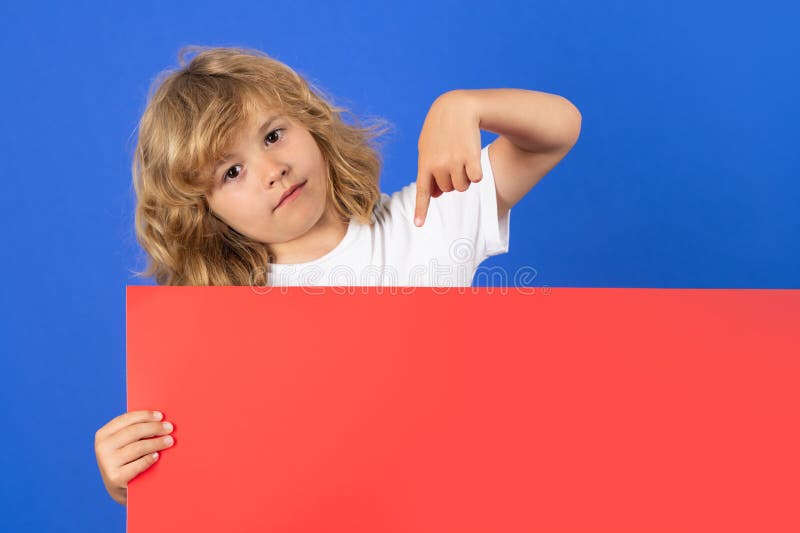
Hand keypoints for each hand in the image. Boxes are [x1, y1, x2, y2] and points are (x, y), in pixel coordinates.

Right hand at [94, 410, 174, 505]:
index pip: (126, 419)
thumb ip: (135, 430)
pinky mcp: (115, 477)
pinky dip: (149, 459)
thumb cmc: (126, 458)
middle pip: (134, 432)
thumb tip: (159, 418)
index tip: (161, 416)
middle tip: (169, 428)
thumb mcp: (124, 442)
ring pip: (138, 447)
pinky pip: (138, 464)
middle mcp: (103, 447)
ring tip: (169, 441)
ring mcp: (107, 463)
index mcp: (103, 434)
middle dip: (154, 428)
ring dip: (157, 443)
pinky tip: (157, 456)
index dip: (145, 415)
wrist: (118, 487)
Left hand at [414, 90, 482, 226]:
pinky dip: (477, 172)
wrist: (457, 108)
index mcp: (425, 163)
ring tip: (462, 156)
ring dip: (464, 177)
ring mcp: (456, 163)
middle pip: (447, 190)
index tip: (419, 225)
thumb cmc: (440, 128)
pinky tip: (473, 157)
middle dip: (451, 180)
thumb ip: (428, 171)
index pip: (422, 191)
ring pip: (462, 186)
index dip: (421, 209)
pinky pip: (477, 179)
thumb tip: (435, 195)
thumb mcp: (427, 147)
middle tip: (452, 159)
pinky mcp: (472, 158)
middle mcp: (439, 166)